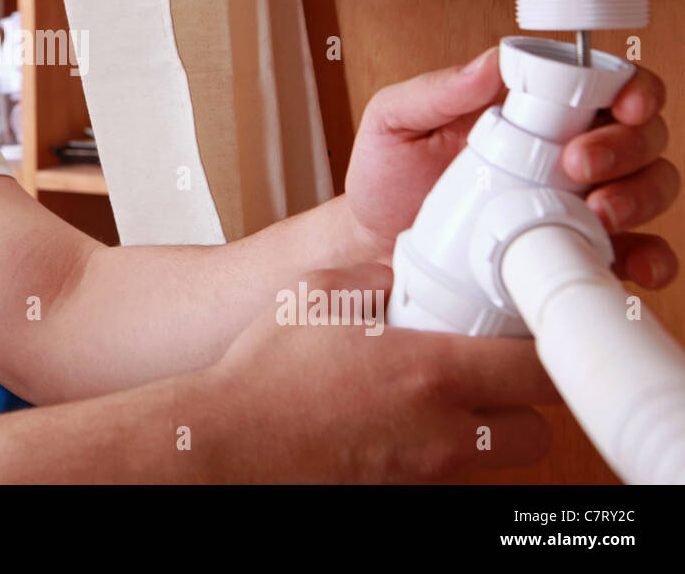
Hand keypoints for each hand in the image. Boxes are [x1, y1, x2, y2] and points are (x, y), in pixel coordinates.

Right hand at [202, 261, 556, 481]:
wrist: (231, 441)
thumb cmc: (266, 373)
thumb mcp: (319, 293)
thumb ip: (376, 278)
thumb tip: (401, 278)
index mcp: (431, 375)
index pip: (538, 371)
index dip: (542, 349)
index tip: (523, 332)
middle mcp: (443, 435)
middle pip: (536, 432)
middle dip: (520, 402)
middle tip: (487, 371)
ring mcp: (425, 474)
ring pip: (493, 457)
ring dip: (480, 429)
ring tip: (433, 399)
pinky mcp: (404, 494)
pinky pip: (447, 472)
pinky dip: (437, 449)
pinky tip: (397, 422)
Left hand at [344, 46, 679, 288]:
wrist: (371, 248)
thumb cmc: (385, 181)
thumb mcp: (394, 123)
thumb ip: (436, 91)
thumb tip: (490, 63)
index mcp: (531, 110)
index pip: (603, 83)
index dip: (630, 87)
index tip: (621, 103)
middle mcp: (566, 151)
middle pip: (640, 134)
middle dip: (627, 146)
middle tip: (580, 164)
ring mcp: (576, 202)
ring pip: (651, 186)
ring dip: (640, 196)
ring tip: (597, 213)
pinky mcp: (577, 250)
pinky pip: (637, 253)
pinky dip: (649, 258)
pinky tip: (633, 265)